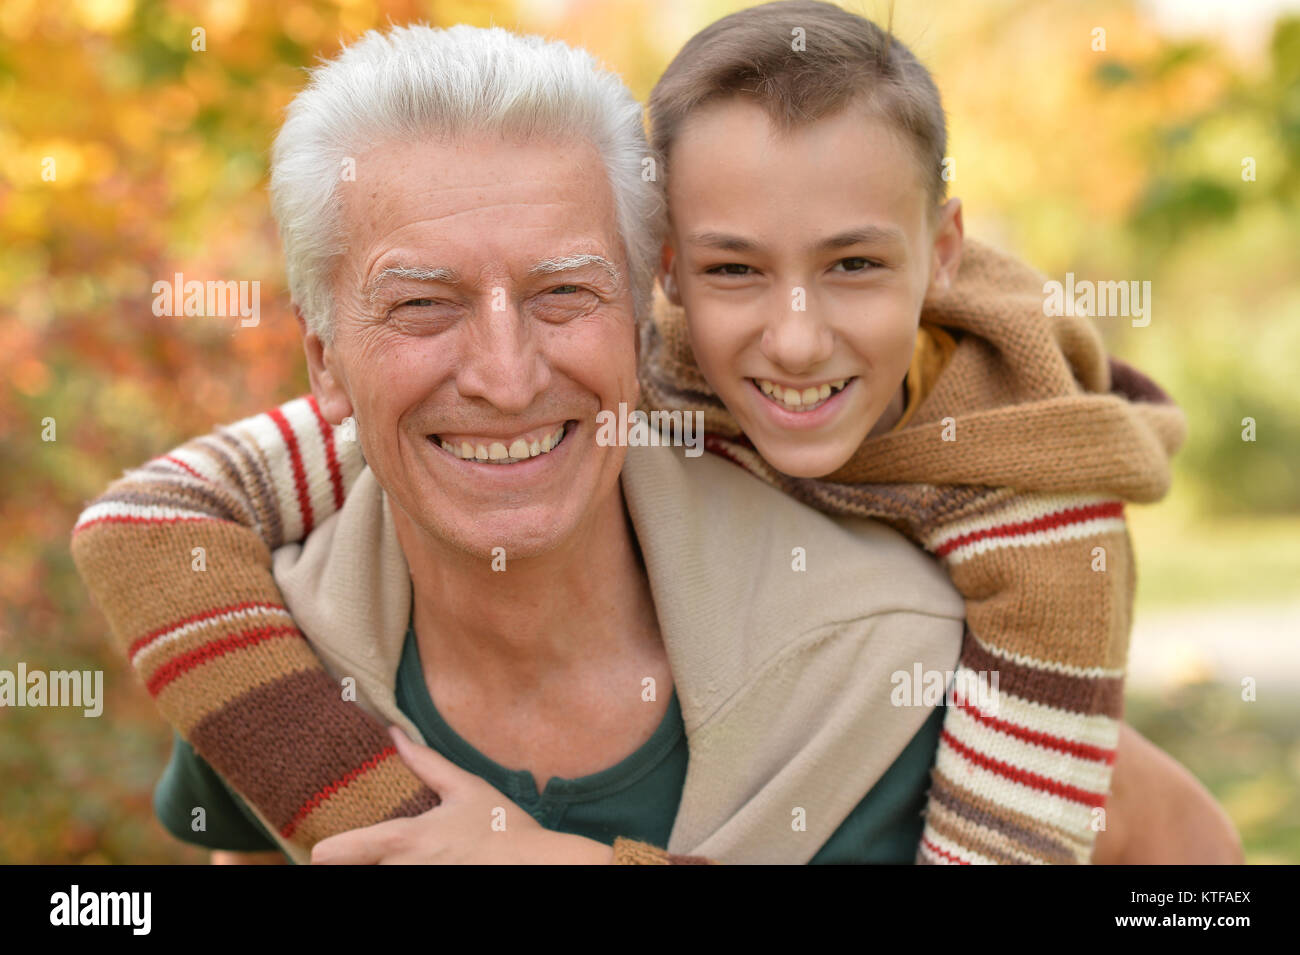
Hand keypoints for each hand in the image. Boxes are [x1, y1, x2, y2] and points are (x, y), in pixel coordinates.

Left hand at [310, 726, 614, 864]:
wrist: (537, 866)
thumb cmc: (502, 827)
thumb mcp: (465, 787)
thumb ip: (425, 762)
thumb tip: (394, 732)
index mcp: (403, 840)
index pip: (336, 853)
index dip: (324, 850)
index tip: (321, 846)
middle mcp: (402, 871)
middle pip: (352, 872)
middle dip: (357, 861)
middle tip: (362, 849)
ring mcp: (416, 887)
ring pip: (377, 881)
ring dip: (381, 869)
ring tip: (400, 856)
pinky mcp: (428, 895)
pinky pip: (401, 888)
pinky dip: (403, 876)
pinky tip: (424, 864)